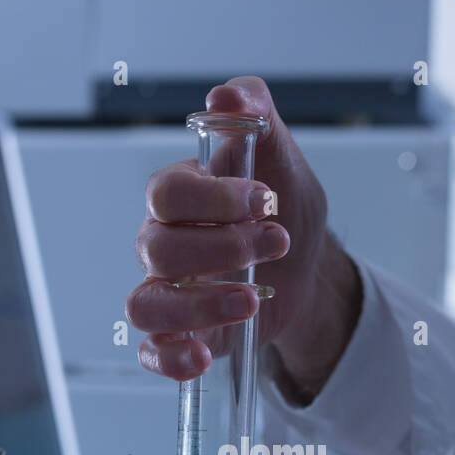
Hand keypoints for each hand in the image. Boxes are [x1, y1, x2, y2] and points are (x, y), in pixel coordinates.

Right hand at [131, 75, 361, 399]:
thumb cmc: (283, 209)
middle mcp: (160, 243)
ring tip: (252, 299)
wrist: (306, 265)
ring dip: (199, 305)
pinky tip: (203, 356)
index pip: (167, 193)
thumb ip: (255, 116)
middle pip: (157, 248)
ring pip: (148, 304)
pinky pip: (152, 353)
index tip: (267, 199)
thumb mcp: (283, 156)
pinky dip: (172, 359)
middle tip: (276, 242)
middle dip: (224, 247)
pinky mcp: (180, 335)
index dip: (214, 199)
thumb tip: (227, 95)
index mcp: (178, 196)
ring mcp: (167, 292)